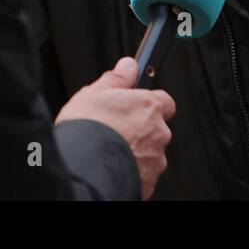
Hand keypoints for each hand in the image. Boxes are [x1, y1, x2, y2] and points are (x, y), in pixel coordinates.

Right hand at [56, 57, 175, 198]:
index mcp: (149, 107)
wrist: (84, 167)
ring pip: (151, 153)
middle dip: (140, 130)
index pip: (164, 101)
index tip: (135, 105)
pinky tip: (113, 166)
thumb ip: (117, 78)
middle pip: (156, 128)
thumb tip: (129, 65)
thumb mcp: (95, 93)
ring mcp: (155, 159)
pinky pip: (144, 175)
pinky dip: (132, 171)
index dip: (149, 103)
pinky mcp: (148, 183)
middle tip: (116, 130)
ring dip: (137, 151)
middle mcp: (158, 133)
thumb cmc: (87, 128)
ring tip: (111, 150)